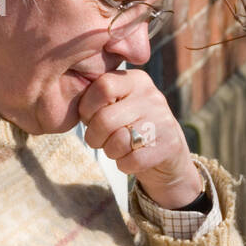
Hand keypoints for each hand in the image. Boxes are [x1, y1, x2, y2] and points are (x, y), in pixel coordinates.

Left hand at [77, 68, 202, 207]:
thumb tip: (75, 105)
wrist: (167, 154)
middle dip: (95, 137)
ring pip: (118, 142)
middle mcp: (152, 96)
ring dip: (110, 152)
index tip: (90, 118)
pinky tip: (131, 160)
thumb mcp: (117, 105)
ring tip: (117, 149)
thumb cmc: (131, 127)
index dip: (87, 108)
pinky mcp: (169, 145)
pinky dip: (125, 165)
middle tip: (100, 141)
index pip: (102, 87)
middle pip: (105, 119)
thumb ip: (98, 98)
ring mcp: (163, 120)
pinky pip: (132, 160)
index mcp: (136, 80)